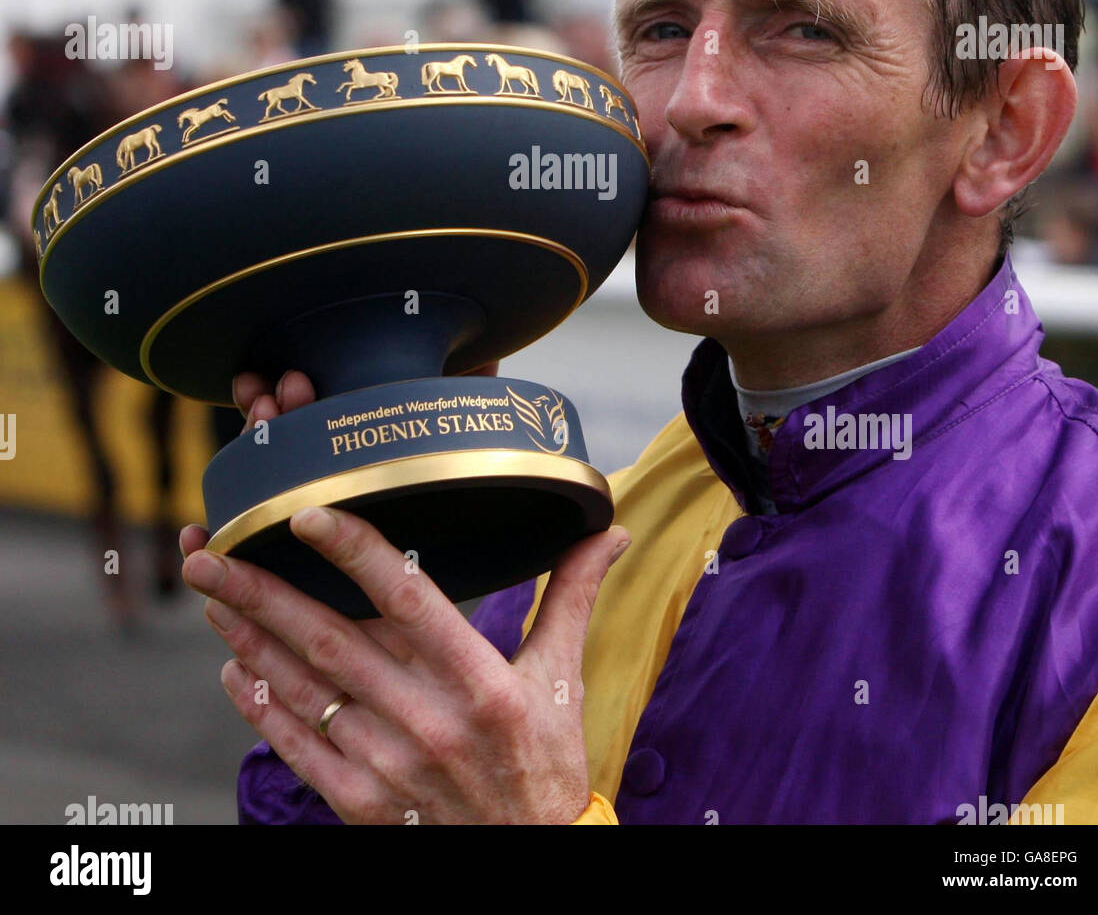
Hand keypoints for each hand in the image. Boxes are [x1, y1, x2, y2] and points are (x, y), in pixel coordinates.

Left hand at [180, 369, 629, 823]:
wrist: (531, 862)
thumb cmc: (546, 762)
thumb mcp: (564, 676)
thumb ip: (572, 595)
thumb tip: (608, 529)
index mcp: (481, 680)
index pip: (407, 599)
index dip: (354, 552)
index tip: (308, 514)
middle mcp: (429, 719)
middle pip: (331, 641)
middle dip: (262, 591)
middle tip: (210, 551)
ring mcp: (389, 764)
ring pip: (305, 689)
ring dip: (249, 638)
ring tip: (210, 594)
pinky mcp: (362, 802)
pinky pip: (298, 749)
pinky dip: (262, 708)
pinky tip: (235, 669)